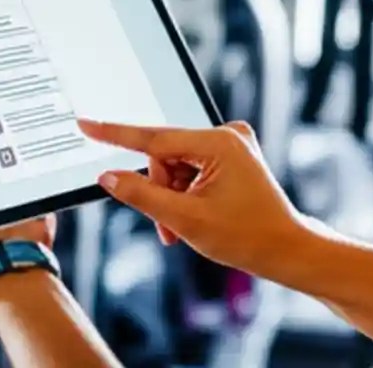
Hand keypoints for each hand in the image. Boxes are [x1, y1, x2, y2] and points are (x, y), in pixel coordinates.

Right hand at [79, 119, 306, 276]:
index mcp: (219, 142)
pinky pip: (191, 167)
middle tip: (166, 228)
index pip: (155, 138)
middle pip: (165, 156)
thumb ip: (141, 195)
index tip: (87, 124)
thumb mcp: (185, 219)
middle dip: (160, 192)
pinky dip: (185, 193)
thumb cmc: (246, 236)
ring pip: (175, 165)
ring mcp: (231, 144)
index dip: (115, 135)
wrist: (285, 249)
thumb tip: (109, 177)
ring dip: (171, 197)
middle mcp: (227, 135)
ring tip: (181, 228)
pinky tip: (194, 215)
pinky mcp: (232, 155)